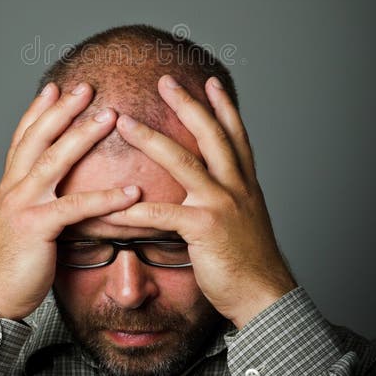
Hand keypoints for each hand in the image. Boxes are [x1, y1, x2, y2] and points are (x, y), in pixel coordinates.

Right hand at [0, 82, 140, 319]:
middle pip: (38, 138)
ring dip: (84, 135)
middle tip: (87, 87)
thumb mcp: (22, 221)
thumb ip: (37, 199)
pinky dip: (106, 198)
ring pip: (54, 161)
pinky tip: (131, 191)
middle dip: (63, 110)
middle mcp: (13, 188)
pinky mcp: (36, 227)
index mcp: (10, 184)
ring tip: (111, 116)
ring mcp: (22, 205)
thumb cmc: (14, 262)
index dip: (39, 111)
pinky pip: (75, 206)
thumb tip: (58, 188)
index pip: (24, 137)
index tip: (56, 87)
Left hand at [103, 74, 296, 327]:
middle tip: (164, 80)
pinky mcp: (205, 228)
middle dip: (187, 105)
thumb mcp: (246, 218)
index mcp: (244, 182)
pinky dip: (134, 209)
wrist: (264, 295)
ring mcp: (221, 204)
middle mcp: (236, 186)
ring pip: (183, 162)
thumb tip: (217, 183)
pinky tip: (111, 207)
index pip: (235, 134)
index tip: (211, 81)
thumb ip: (232, 195)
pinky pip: (162, 213)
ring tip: (124, 123)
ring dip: (150, 139)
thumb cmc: (250, 261)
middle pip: (209, 135)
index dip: (224, 106)